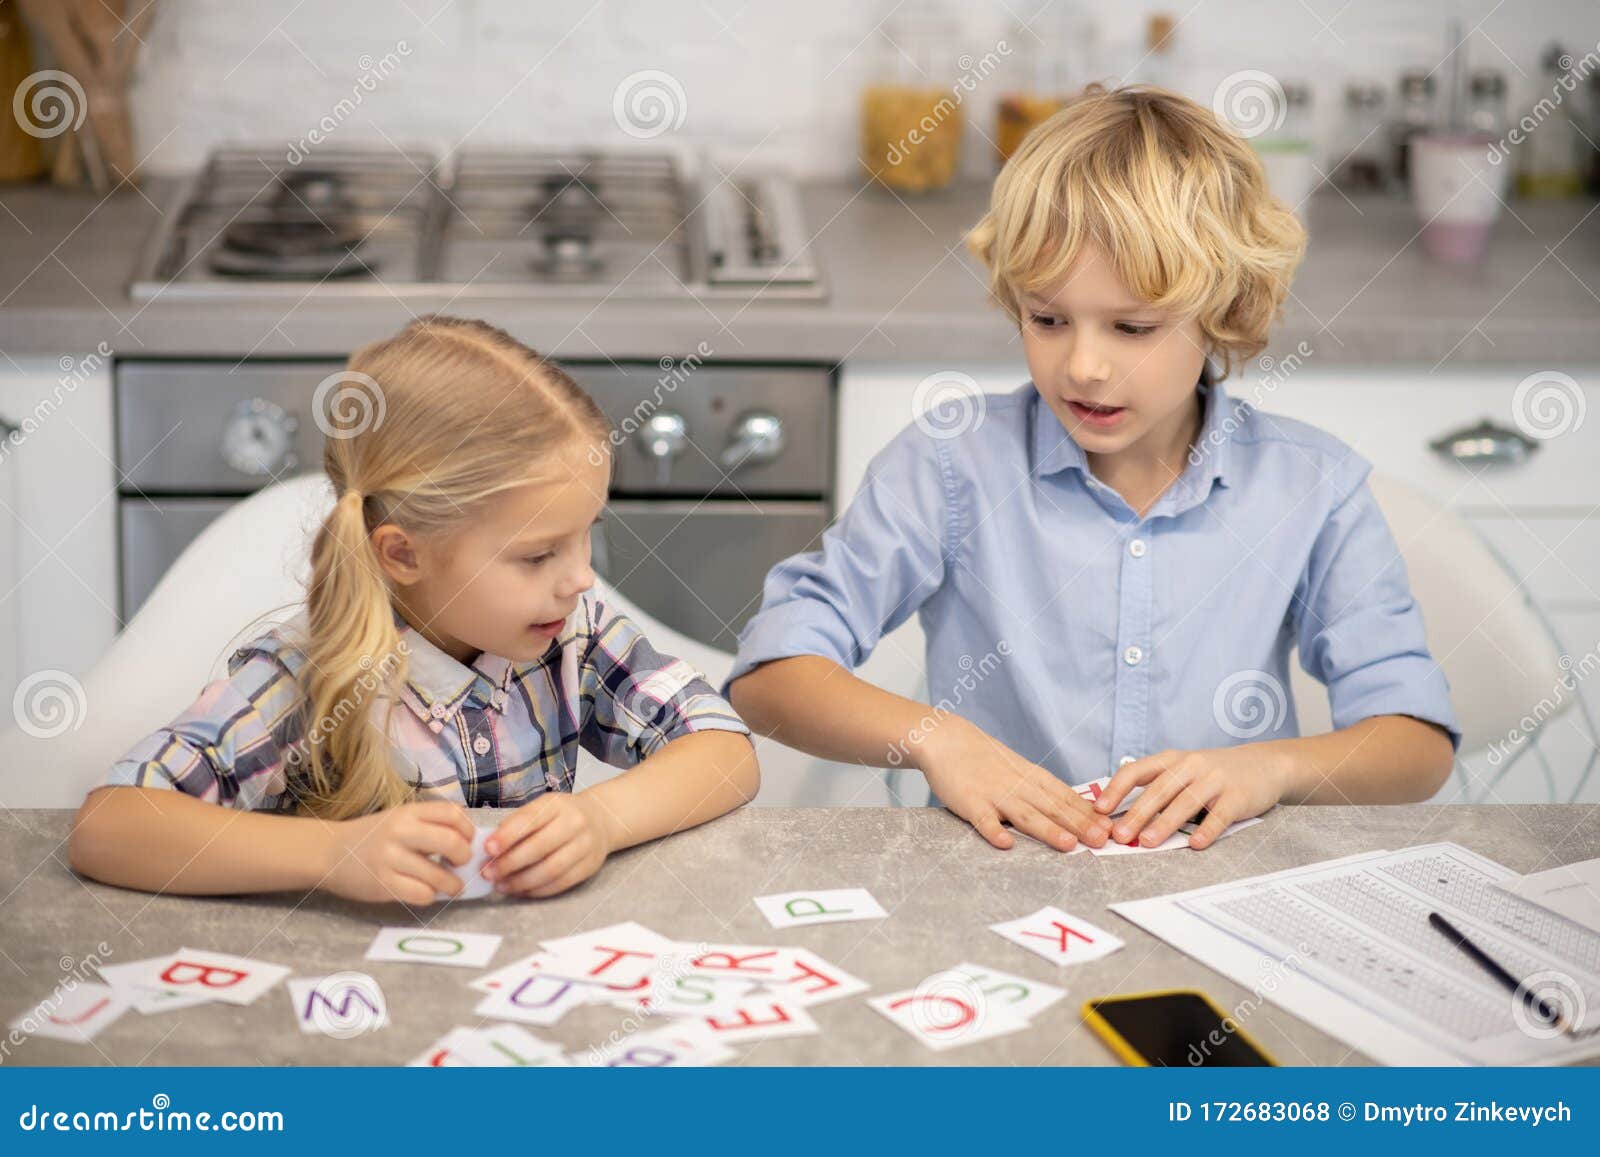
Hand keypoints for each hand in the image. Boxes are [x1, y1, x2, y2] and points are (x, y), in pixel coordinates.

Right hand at [319, 800, 473, 904]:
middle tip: (461, 864)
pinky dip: (430, 896)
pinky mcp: (383, 884)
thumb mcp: (399, 819)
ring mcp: (390, 858)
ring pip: (439, 875)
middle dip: (464, 857)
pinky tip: (425, 892)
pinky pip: (422, 893)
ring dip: (453, 884)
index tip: (466, 841)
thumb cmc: (372, 837)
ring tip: (451, 886)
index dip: (468, 830)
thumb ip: (428, 825)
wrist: (328, 853)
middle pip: (452, 842)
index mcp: (408, 812)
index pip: (452, 814)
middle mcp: (400, 832)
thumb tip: (467, 843)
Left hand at [484, 791, 616, 897]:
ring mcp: (585, 846)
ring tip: (501, 886)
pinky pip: (561, 883)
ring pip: (550, 870)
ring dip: (521, 882)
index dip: (507, 836)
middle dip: (509, 863)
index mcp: (556, 804)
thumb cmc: (561, 815)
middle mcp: (574, 823)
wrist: (601, 820)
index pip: (530, 820)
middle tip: (488, 873)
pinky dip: (537, 890)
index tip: (487, 849)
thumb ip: (517, 825)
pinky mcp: (590, 867)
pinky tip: (520, 890)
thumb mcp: (542, 809)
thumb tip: (489, 849)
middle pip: (539, 847)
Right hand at [916, 717, 1110, 851]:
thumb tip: (1075, 808)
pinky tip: (1006, 844)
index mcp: (1032, 778)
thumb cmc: (986, 758)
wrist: (948, 740)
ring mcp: (995, 795)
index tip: (1111, 827)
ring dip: (1048, 830)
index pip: (1066, 797)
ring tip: (1069, 844)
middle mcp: (1019, 786)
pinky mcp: (971, 803)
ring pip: (1025, 815)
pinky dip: (994, 831)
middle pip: (1053, 808)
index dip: (1089, 813)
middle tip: (1103, 840)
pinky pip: (983, 820)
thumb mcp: (1019, 768)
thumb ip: (1043, 789)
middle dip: (1080, 825)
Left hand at [1094, 744, 1291, 848]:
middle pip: (1159, 790)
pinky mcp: (1238, 796)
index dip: (1116, 789)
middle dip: (1137, 813)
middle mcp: (1191, 765)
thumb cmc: (1212, 773)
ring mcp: (1215, 779)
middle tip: (1119, 835)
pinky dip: (1207, 830)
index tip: (1099, 809)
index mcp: (1171, 759)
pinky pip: (1220, 815)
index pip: (1136, 770)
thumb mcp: (1183, 770)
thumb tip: (1118, 815)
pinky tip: (1195, 844)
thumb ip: (1156, 787)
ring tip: (1148, 842)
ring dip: (1165, 823)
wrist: (1264, 765)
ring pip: (1186, 802)